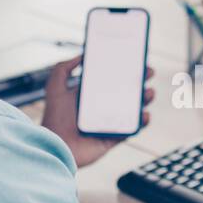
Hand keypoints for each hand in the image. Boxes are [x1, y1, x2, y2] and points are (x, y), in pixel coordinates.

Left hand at [40, 56, 154, 167]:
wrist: (55, 147)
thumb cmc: (53, 120)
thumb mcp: (54, 88)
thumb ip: (62, 69)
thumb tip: (80, 55)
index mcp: (90, 95)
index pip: (111, 79)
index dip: (124, 70)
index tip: (135, 60)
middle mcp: (101, 108)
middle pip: (126, 92)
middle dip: (139, 82)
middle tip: (148, 72)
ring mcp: (109, 123)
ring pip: (133, 110)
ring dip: (144, 100)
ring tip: (149, 92)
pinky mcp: (113, 138)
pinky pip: (131, 130)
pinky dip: (141, 123)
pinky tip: (145, 115)